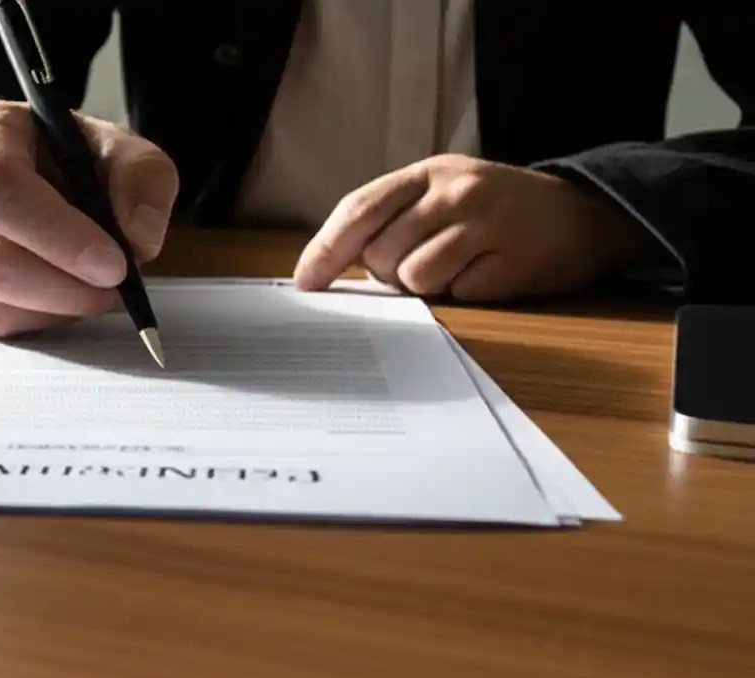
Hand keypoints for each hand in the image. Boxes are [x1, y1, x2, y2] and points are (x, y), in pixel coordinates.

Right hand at [0, 99, 178, 336]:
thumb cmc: (67, 158)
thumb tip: (136, 242)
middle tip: (112, 289)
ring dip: (48, 310)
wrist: (20, 167)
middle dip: (60, 287)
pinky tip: (56, 300)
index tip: (113, 265)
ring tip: (88, 292)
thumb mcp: (119, 148)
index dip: (56, 235)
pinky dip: (28, 322)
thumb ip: (142, 182)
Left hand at [293, 154, 647, 300]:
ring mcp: (487, 224)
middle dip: (387, 271)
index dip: (326, 249)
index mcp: (428, 172)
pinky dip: (463, 294)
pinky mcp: (514, 261)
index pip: (360, 208)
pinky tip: (485, 273)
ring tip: (455, 267)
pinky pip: (459, 295)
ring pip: (415, 278)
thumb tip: (330, 267)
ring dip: (426, 286)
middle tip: (420, 262)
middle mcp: (456, 191)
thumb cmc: (493, 210)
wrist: (581, 215)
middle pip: (382, 251)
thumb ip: (392, 217)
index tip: (305, 282)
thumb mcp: (441, 192)